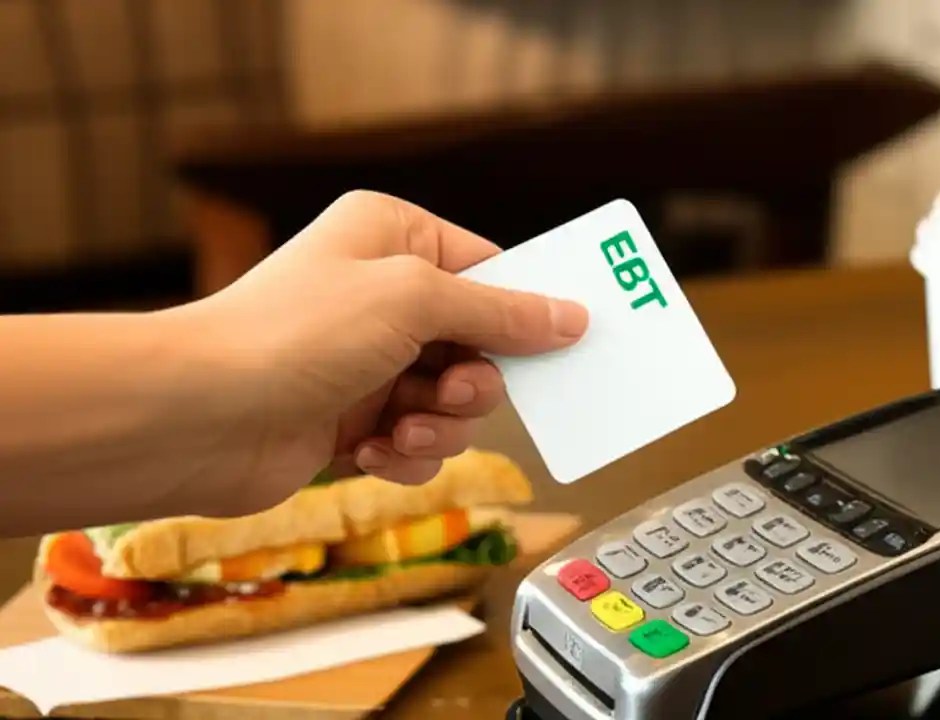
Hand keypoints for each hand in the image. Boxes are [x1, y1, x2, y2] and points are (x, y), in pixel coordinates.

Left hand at [184, 191, 586, 514]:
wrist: (197, 416)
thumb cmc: (295, 332)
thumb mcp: (414, 299)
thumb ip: (500, 312)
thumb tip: (570, 317)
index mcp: (392, 237)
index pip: (490, 269)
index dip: (526, 310)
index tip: (566, 341)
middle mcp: (381, 295)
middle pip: (480, 344)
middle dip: (472, 381)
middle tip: (449, 391)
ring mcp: (367, 361)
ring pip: (455, 403)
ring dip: (440, 425)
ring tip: (401, 430)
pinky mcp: (353, 421)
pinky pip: (418, 443)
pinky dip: (405, 454)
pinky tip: (369, 451)